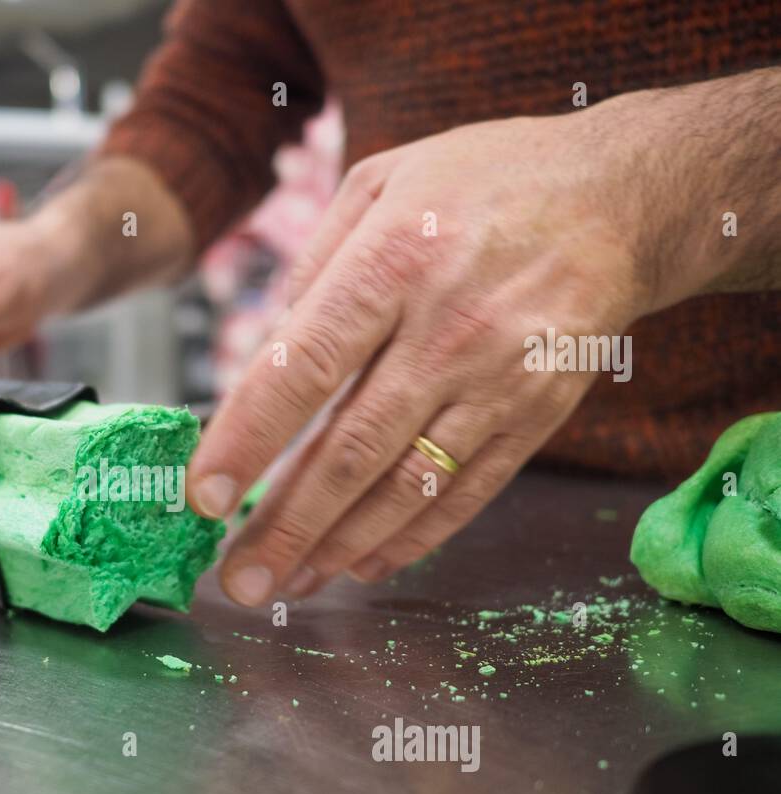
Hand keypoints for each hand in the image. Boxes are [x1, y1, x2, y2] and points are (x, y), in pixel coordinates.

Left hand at [186, 108, 657, 604]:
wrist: (620, 197)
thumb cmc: (486, 182)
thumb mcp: (384, 179)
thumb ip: (314, 265)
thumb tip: (267, 355)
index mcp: (395, 260)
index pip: (303, 368)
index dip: (247, 440)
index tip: (204, 496)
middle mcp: (447, 329)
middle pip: (350, 451)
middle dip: (285, 527)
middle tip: (237, 581)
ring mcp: (500, 379)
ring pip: (406, 485)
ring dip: (339, 547)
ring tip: (287, 585)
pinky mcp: (538, 414)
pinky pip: (467, 492)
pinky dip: (412, 536)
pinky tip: (363, 563)